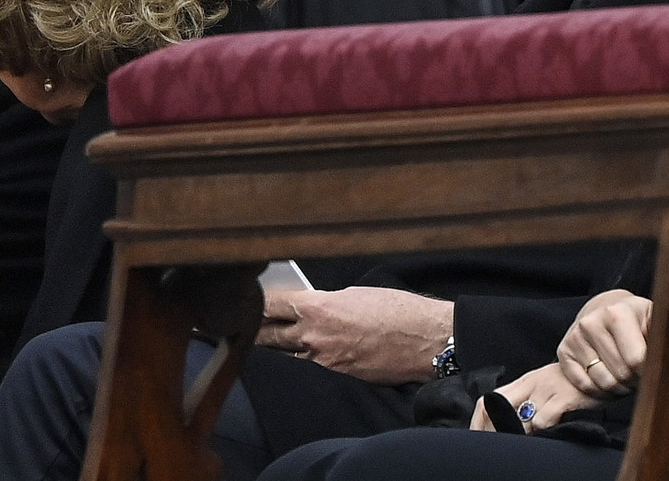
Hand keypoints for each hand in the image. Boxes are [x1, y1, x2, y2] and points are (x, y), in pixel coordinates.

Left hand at [257, 286, 452, 384]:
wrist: (427, 341)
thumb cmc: (400, 310)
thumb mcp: (358, 294)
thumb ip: (328, 302)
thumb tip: (313, 309)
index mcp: (319, 309)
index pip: (271, 305)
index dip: (256, 302)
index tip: (247, 299)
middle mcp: (315, 337)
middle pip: (269, 335)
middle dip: (256, 328)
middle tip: (241, 323)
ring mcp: (325, 360)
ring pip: (290, 352)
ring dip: (282, 344)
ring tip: (270, 335)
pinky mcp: (338, 374)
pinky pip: (314, 363)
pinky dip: (309, 354)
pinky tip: (311, 346)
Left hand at [470, 363, 603, 432]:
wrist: (603, 369)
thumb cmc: (573, 386)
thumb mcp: (546, 389)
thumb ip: (527, 402)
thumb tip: (507, 427)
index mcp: (524, 381)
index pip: (488, 400)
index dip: (478, 421)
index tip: (477, 439)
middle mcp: (532, 382)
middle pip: (498, 406)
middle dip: (494, 430)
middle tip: (497, 446)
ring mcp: (548, 388)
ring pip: (522, 418)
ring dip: (522, 433)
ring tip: (528, 441)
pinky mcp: (565, 396)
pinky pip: (544, 420)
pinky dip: (543, 430)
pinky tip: (551, 432)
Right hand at [556, 290, 650, 397]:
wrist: (605, 308)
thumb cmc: (635, 319)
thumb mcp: (653, 318)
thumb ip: (664, 335)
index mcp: (617, 312)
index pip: (636, 360)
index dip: (648, 372)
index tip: (652, 369)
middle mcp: (592, 322)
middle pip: (620, 374)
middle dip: (634, 381)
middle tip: (640, 375)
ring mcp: (575, 337)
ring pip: (603, 383)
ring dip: (619, 388)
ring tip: (627, 378)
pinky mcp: (564, 352)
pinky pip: (585, 386)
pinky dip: (600, 391)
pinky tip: (610, 380)